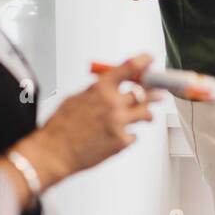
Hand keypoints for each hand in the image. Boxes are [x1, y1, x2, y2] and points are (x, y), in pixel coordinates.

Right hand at [11, 54, 162, 192]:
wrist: (54, 153)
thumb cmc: (60, 127)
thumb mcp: (75, 99)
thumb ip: (95, 91)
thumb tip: (110, 84)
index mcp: (100, 89)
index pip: (128, 68)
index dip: (143, 62)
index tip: (150, 60)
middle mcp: (113, 104)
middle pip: (145, 92)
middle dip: (155, 92)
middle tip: (160, 92)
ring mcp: (119, 123)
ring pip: (146, 114)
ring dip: (147, 114)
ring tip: (147, 116)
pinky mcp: (121, 142)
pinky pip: (135, 135)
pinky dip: (130, 134)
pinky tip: (120, 135)